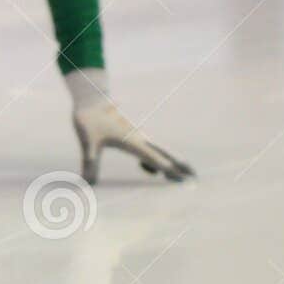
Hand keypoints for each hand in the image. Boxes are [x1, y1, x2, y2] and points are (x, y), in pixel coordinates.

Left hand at [66, 69, 193, 184]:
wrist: (90, 100)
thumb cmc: (89, 121)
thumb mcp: (89, 143)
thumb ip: (90, 163)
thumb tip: (88, 183)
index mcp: (132, 141)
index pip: (156, 159)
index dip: (170, 170)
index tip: (184, 178)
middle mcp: (138, 139)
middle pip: (164, 154)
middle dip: (179, 166)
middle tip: (195, 177)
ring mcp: (136, 136)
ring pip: (157, 152)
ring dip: (168, 163)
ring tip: (177, 178)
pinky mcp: (130, 134)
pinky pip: (146, 149)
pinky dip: (152, 160)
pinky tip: (148, 169)